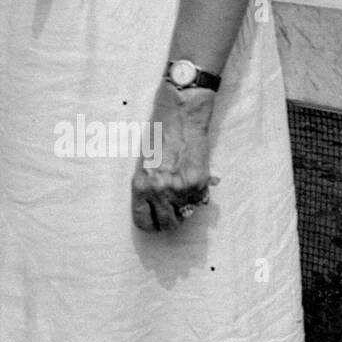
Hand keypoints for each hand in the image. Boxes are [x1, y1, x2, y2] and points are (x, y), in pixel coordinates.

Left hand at [131, 82, 220, 232]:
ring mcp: (181, 189)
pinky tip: (192, 178)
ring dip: (184, 207)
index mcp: (141, 186)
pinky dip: (197, 195)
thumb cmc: (158, 135)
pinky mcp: (199, 183)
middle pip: (167, 225)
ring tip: (181, 191)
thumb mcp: (144, 163)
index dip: (150, 224)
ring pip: (185, 215)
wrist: (180, 116)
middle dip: (169, 221)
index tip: (154, 221)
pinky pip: (199, 201)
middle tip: (171, 211)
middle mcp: (160, 191)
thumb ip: (149, 187)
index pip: (144, 221)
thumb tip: (158, 207)